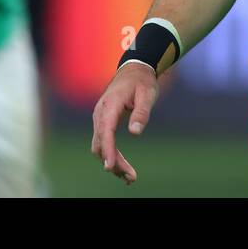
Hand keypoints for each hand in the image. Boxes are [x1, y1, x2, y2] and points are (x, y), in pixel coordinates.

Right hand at [91, 62, 159, 184]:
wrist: (133, 70)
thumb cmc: (142, 82)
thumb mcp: (147, 94)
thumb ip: (141, 112)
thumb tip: (135, 133)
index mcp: (111, 104)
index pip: (106, 130)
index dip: (108, 149)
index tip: (110, 166)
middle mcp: (100, 113)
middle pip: (101, 143)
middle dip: (113, 162)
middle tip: (131, 177)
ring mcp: (100, 118)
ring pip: (100, 146)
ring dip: (112, 162)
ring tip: (129, 177)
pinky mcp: (103, 123)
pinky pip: (103, 142)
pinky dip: (110, 156)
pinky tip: (121, 167)